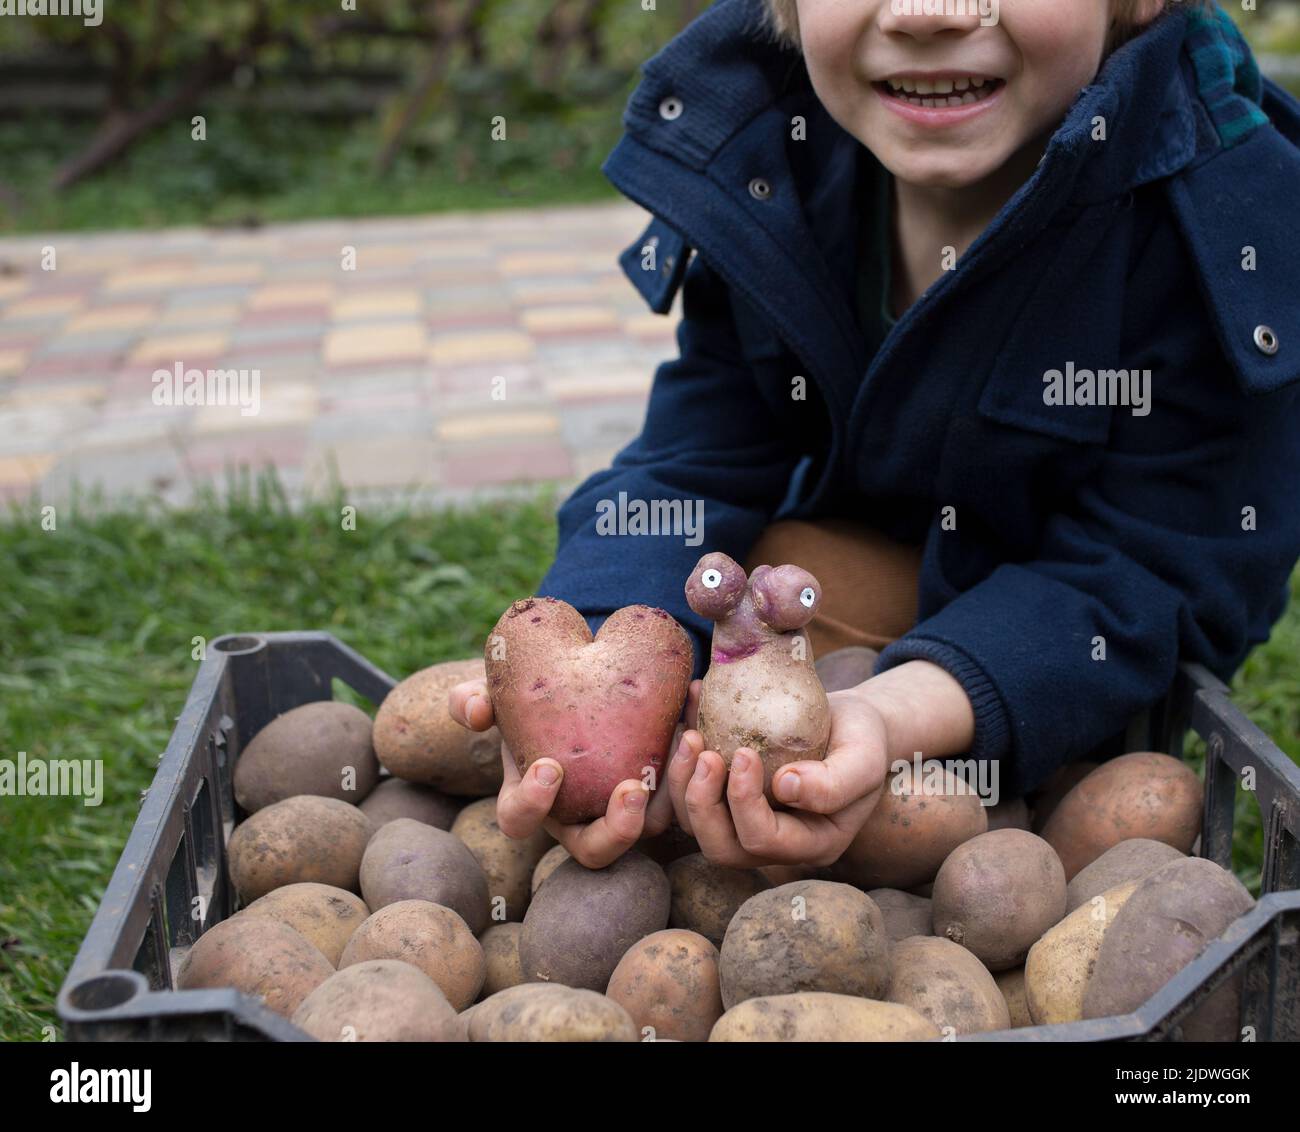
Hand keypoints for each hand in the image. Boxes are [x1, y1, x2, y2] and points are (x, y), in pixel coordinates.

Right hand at [448, 679, 700, 868]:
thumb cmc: (525, 701)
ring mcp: (622, 808)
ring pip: (651, 826)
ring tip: (682, 740)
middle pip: (596, 851)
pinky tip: (694, 703)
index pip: (521, 822)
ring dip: (671, 792)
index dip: (533, 803)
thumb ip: (471, 700)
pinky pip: (684, 788)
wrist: (572, 688)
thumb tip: (474, 709)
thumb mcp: (495, 695)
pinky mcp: (662, 788)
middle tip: (632, 788)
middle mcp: (577, 817)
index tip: (549, 767)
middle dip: (617, 828)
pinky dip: (692, 751)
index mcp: (532, 801)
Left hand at [665, 686, 889, 867]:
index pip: (763, 840)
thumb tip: (785, 787)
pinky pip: (690, 793)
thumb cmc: (862, 739)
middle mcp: (776, 844)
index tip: (744, 752)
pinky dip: (680, 760)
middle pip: (721, 847)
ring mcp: (747, 824)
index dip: (744, 801)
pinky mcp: (727, 800)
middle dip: (700, 801)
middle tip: (703, 750)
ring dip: (682, 783)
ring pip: (696, 826)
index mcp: (812, 843)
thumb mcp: (865, 757)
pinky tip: (688, 717)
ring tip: (690, 735)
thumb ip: (835, 782)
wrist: (849, 723)